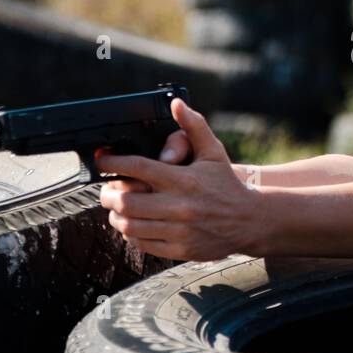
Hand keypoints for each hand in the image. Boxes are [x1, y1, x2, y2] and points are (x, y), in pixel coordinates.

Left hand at [95, 98, 266, 261]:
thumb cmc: (226, 184)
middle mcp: (180, 205)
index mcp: (184, 179)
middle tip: (107, 190)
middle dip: (108, 195)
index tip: (102, 160)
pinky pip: (144, 244)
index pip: (139, 168)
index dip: (114, 163)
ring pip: (131, 225)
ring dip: (116, 217)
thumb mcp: (213, 152)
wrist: (250, 220)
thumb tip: (177, 103)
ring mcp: (180, 230)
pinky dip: (131, 235)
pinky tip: (133, 226)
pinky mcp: (180, 249)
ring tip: (116, 209)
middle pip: (127, 201)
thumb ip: (194, 126)